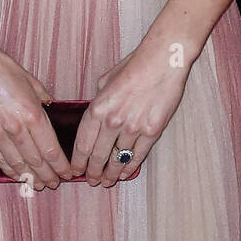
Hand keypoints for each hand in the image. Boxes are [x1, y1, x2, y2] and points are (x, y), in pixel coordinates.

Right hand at [0, 43, 71, 190]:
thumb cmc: (3, 69)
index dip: (61, 166)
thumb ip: (44, 101)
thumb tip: (52, 111)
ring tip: (39, 185)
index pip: (51, 150)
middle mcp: (15, 128)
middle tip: (56, 183)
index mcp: (32, 114)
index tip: (68, 173)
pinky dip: (10, 170)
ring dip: (30, 177)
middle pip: (36, 161)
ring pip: (17, 164)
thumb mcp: (32, 83)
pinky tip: (18, 176)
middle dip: (49, 175)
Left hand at [71, 42, 188, 186]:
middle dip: (92, 172)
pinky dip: (129, 167)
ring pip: (118, 159)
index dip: (78, 162)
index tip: (75, 170)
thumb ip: (98, 101)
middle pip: (98, 156)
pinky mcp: (152, 130)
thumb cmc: (135, 65)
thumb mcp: (106, 80)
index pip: (82, 144)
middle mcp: (113, 121)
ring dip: (110, 174)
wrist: (164, 59)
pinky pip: (138, 155)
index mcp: (98, 108)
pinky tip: (124, 174)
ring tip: (107, 181)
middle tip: (91, 180)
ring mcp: (133, 128)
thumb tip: (96, 116)